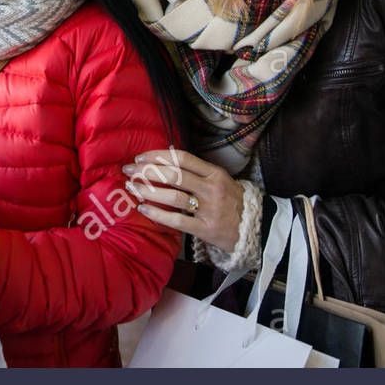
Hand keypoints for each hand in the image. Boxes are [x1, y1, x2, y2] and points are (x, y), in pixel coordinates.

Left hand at [122, 148, 244, 252]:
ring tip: (132, 188)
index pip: (182, 158)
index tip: (140, 157)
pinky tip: (143, 209)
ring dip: (148, 191)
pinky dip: (157, 214)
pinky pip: (177, 220)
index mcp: (215, 173)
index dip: (158, 156)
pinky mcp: (206, 229)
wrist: (256, 229)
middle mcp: (212, 189)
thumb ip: (197, 171)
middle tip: (129, 171)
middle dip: (147, 171)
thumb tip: (166, 156)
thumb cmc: (232, 202)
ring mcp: (210, 209)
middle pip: (175, 175)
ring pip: (174, 196)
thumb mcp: (220, 180)